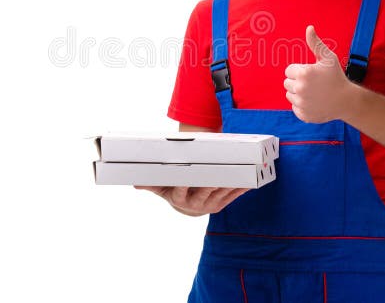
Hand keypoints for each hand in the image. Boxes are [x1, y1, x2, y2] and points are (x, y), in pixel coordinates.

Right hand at [134, 185, 249, 215]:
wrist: (188, 208)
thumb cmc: (173, 192)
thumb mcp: (162, 189)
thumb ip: (151, 185)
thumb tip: (135, 184)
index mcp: (180, 199)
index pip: (180, 191)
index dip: (182, 185)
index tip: (183, 177)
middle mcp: (196, 205)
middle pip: (204, 193)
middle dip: (210, 185)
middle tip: (215, 176)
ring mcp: (210, 205)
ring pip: (220, 193)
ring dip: (228, 185)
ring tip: (235, 176)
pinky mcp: (222, 204)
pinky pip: (232, 196)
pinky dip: (240, 189)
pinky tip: (249, 182)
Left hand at [283, 25, 356, 122]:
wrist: (347, 100)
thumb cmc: (337, 76)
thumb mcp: (328, 58)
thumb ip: (315, 43)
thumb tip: (309, 28)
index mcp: (304, 73)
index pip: (288, 70)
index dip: (300, 71)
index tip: (312, 73)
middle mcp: (300, 89)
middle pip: (286, 83)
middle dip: (297, 81)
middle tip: (313, 83)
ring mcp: (301, 103)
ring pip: (289, 95)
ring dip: (298, 93)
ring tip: (314, 92)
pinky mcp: (302, 115)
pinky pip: (294, 107)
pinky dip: (302, 105)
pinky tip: (314, 102)